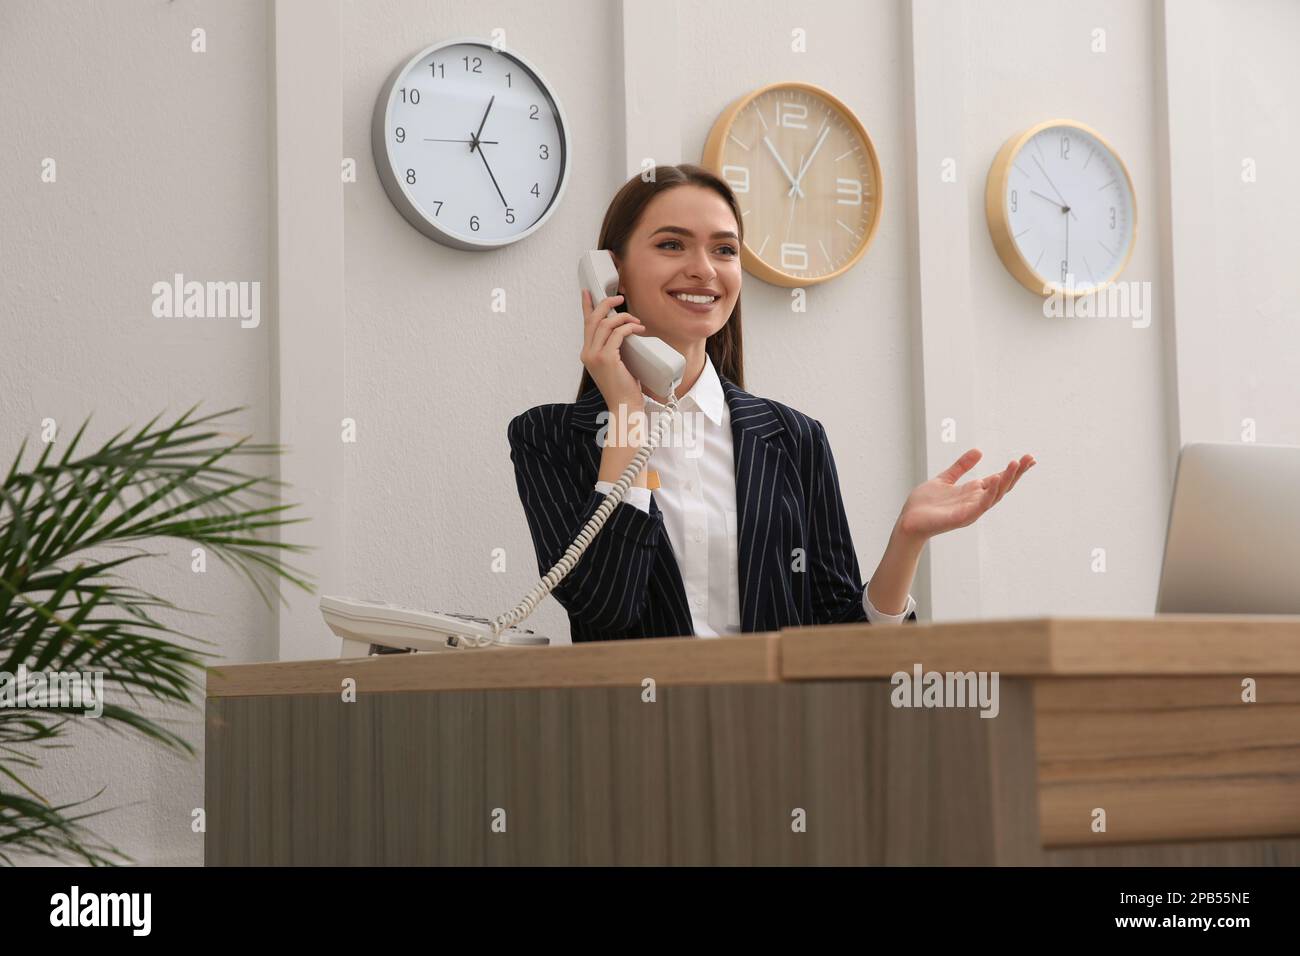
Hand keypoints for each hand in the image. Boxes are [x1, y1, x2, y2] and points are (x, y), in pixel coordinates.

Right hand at [579, 289, 645, 413]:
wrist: (624, 406)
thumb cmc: (623, 388)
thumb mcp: (615, 364)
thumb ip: (614, 348)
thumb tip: (625, 331)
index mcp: (587, 354)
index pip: (586, 325)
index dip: (586, 306)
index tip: (588, 292)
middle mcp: (587, 353)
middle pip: (593, 319)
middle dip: (606, 304)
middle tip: (620, 299)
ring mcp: (595, 356)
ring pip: (605, 324)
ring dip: (623, 318)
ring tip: (636, 321)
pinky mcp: (606, 359)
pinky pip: (617, 334)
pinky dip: (628, 327)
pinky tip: (637, 329)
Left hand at [896, 449, 1035, 541]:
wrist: (908, 521)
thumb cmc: (924, 504)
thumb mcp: (944, 479)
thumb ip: (960, 466)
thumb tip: (979, 451)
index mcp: (972, 492)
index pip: (998, 479)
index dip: (1013, 470)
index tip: (1029, 458)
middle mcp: (975, 502)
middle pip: (1002, 487)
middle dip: (1016, 473)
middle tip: (1030, 458)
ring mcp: (970, 510)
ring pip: (995, 495)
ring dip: (1006, 480)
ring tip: (1015, 464)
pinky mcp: (962, 517)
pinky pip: (980, 506)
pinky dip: (990, 493)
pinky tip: (996, 480)